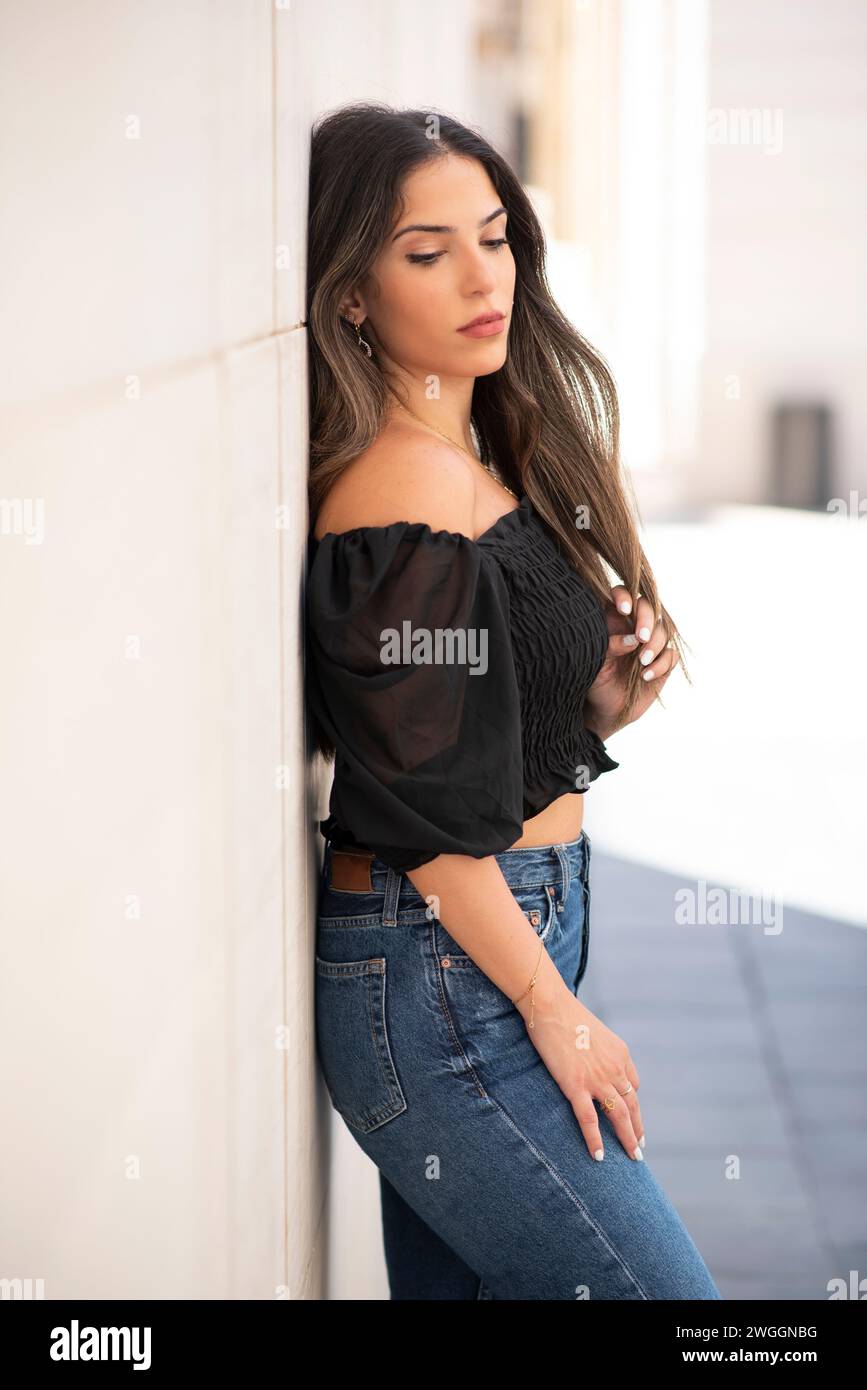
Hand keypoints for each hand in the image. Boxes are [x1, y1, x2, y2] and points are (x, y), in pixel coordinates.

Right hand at [517, 982, 644, 1160]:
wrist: (550, 1005)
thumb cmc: (565, 1013)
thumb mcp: (592, 1030)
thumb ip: (597, 1048)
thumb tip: (590, 1058)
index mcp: (620, 1053)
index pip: (632, 1084)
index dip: (632, 1103)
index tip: (630, 1115)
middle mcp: (615, 1068)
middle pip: (632, 1105)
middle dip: (637, 1129)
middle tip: (639, 1149)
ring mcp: (597, 1078)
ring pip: (619, 1116)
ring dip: (628, 1140)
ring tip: (632, 1158)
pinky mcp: (576, 1085)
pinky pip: (589, 1120)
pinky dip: (595, 1140)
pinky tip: (598, 1156)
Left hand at [584, 585, 680, 739]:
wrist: (606, 709)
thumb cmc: (594, 681)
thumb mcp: (594, 662)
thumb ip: (609, 646)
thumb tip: (631, 640)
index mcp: (612, 618)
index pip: (621, 594)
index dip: (625, 596)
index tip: (624, 609)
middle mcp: (632, 626)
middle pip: (648, 606)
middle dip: (647, 620)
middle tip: (641, 637)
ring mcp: (650, 643)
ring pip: (663, 630)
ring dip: (655, 645)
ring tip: (641, 663)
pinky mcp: (663, 661)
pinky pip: (671, 655)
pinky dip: (661, 664)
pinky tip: (645, 676)